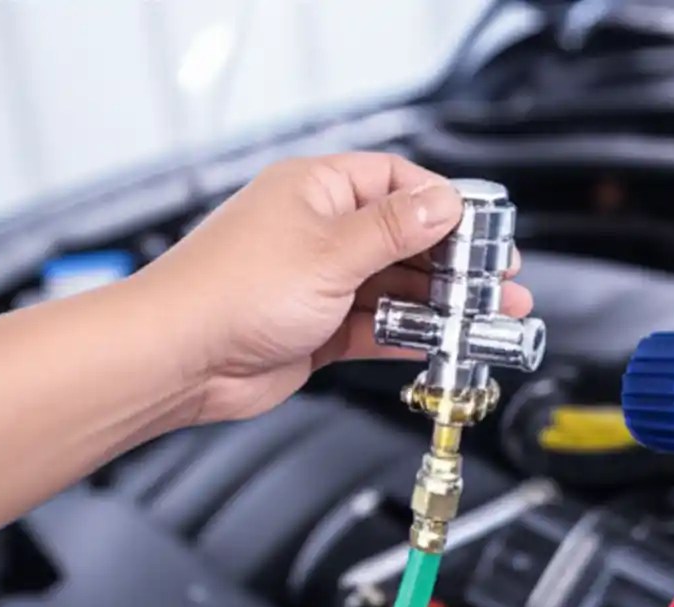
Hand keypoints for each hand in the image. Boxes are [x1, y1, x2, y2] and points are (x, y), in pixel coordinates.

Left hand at [130, 153, 532, 423]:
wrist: (177, 358)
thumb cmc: (228, 291)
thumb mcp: (330, 251)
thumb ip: (394, 230)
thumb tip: (442, 205)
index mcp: (317, 190)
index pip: (396, 181)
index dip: (443, 204)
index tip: (481, 230)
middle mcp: (319, 231)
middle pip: (404, 238)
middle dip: (453, 261)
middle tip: (496, 281)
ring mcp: (320, 280)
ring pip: (396, 285)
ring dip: (439, 303)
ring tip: (484, 317)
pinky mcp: (319, 327)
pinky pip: (378, 324)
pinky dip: (409, 332)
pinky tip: (441, 340)